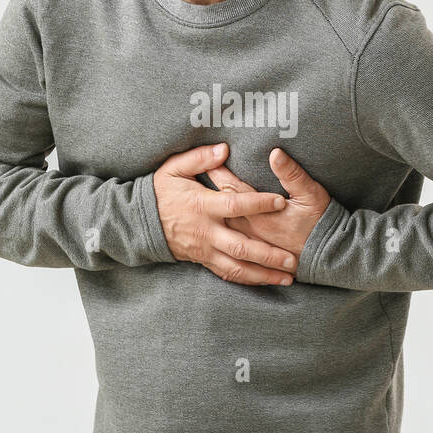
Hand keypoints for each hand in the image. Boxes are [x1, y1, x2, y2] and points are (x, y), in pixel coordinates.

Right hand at [152, 142, 297, 285]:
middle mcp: (207, 232)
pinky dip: (250, 280)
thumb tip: (224, 150)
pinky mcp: (204, 261)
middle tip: (293, 259)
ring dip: (264, 275)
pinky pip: (229, 274)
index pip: (235, 205)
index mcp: (203, 206)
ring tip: (288, 278)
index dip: (258, 204)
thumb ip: (200, 158)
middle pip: (241, 247)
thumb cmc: (161, 192)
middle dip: (268, 255)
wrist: (139, 223)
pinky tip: (268, 282)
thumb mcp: (173, 169)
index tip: (281, 201)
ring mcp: (206, 250)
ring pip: (238, 268)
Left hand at [204, 147, 330, 265]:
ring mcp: (251, 244)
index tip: (208, 157)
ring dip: (209, 215)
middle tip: (190, 177)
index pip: (233, 189)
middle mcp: (251, 230)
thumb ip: (292, 174)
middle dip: (206, 191)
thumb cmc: (320, 222)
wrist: (328, 256)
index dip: (220, 171)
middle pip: (221, 208)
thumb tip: (274, 153)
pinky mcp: (254, 257)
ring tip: (193, 204)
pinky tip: (209, 235)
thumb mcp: (312, 194)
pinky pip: (228, 251)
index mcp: (261, 214)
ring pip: (221, 227)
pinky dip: (216, 240)